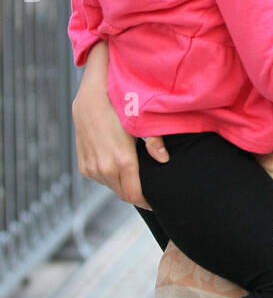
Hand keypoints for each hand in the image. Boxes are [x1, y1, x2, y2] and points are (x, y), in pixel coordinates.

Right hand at [72, 45, 167, 207]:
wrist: (92, 96)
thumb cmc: (121, 107)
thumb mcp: (140, 121)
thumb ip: (155, 141)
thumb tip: (164, 159)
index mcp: (122, 161)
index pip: (134, 196)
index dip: (146, 201)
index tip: (156, 199)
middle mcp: (104, 168)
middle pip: (123, 194)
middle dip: (136, 192)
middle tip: (148, 186)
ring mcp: (91, 168)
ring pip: (111, 187)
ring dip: (122, 184)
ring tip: (133, 173)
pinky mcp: (83, 166)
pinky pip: (100, 180)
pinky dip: (109, 177)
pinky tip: (116, 164)